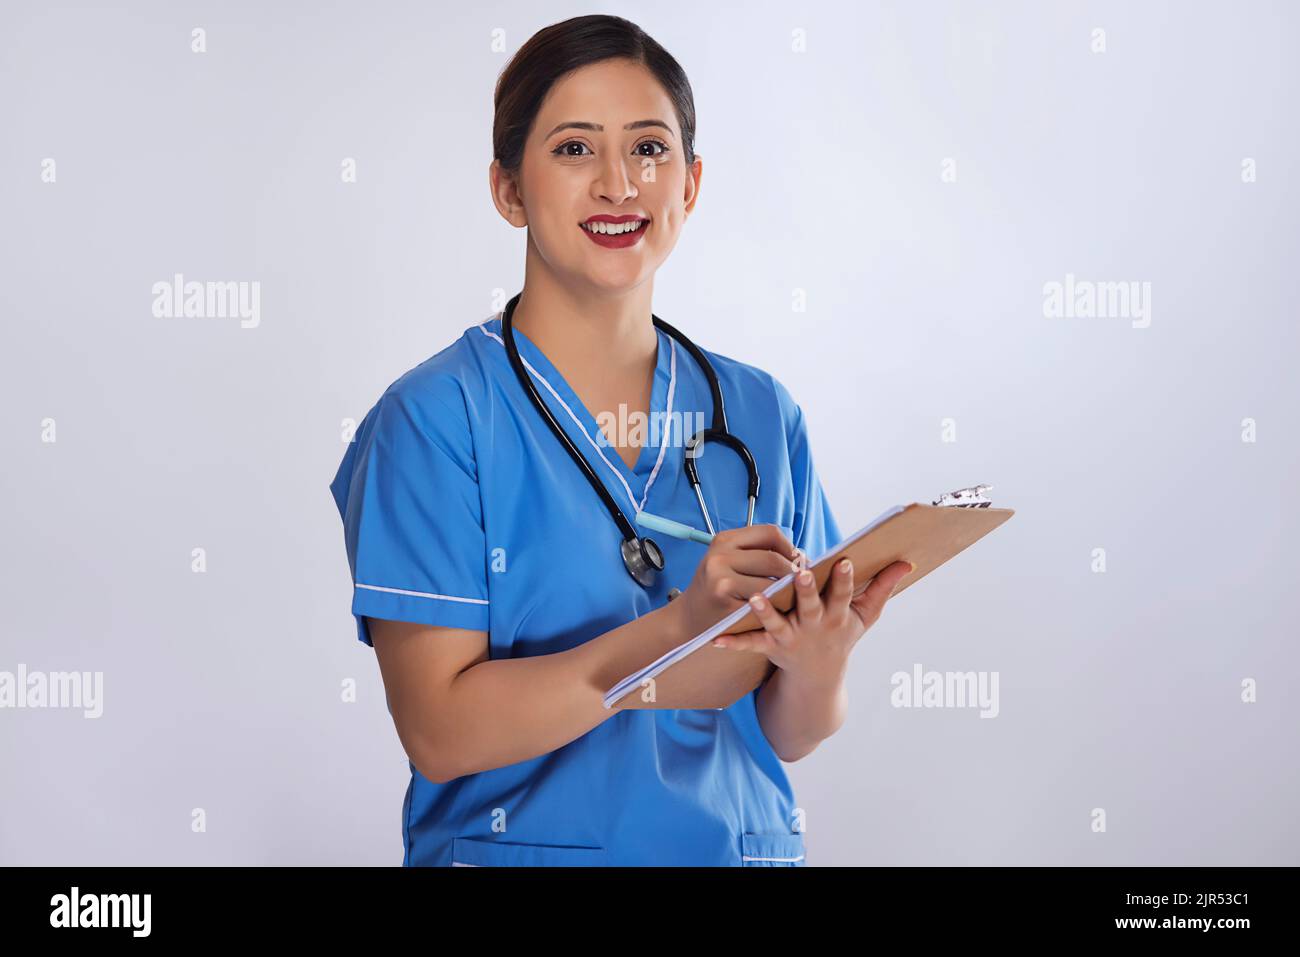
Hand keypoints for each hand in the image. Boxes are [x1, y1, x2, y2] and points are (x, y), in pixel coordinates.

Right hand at [676, 524, 800, 639]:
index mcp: (725, 540)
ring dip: (788, 592)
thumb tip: (801, 556)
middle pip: (773, 559)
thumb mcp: (728, 561)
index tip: (798, 561)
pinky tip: (779, 611)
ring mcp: (722, 580)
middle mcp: (720, 556)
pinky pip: (762, 604)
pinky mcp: (726, 603)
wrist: (688, 618)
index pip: (770, 533)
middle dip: (794, 573)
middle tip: (804, 583)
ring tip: (794, 597)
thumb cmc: (716, 588)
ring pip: (771, 582)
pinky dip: (776, 607)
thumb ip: (757, 553)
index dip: (789, 547)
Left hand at [712, 559, 914, 679]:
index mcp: (837, 616)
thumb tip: (906, 562)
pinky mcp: (770, 647)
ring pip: (777, 623)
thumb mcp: (865, 616)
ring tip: (753, 599)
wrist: (819, 678)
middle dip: (806, 591)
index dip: (844, 579)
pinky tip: (716, 638)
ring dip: (765, 612)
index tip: (844, 560)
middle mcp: (814, 626)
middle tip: (800, 573)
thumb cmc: (842, 635)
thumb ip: (883, 588)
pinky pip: (750, 643)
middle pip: (809, 606)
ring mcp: (791, 638)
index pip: (842, 594)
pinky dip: (733, 642)